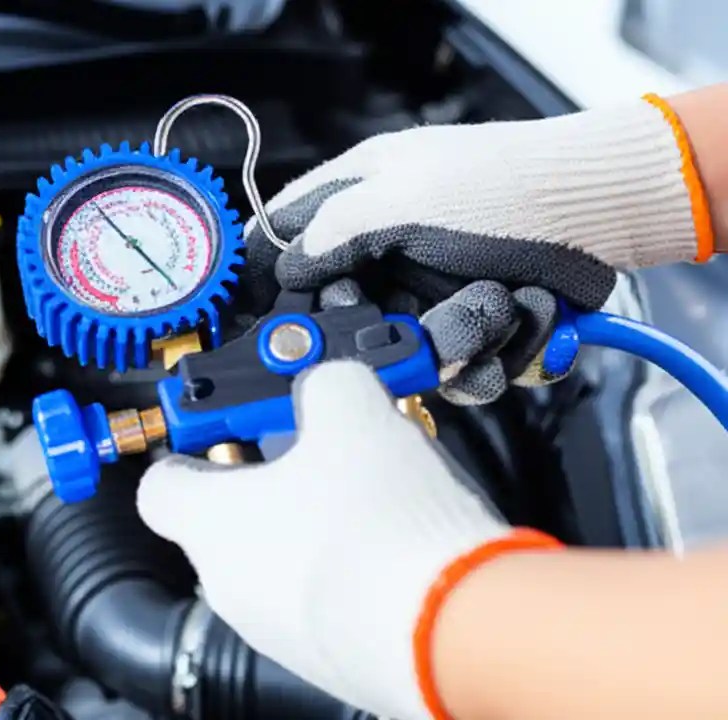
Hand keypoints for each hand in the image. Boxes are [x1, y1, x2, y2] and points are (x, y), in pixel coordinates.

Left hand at [136, 361, 519, 719]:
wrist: (447, 633)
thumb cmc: (376, 525)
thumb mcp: (351, 412)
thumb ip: (326, 384)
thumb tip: (331, 385)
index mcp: (206, 524)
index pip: (160, 486)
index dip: (193, 447)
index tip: (229, 424)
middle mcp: (229, 586)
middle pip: (233, 521)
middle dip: (280, 479)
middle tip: (328, 447)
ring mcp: (279, 632)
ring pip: (286, 563)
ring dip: (323, 527)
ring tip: (383, 494)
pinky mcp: (334, 661)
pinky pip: (333, 602)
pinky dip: (360, 573)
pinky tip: (407, 547)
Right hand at [244, 96, 708, 400]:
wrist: (606, 204)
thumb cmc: (506, 185)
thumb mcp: (402, 197)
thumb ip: (331, 232)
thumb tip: (286, 268)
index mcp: (361, 199)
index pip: (289, 242)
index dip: (281, 286)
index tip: (295, 318)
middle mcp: (393, 249)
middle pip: (353, 320)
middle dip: (391, 333)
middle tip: (420, 324)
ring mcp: (439, 288)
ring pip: (416, 356)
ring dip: (465, 340)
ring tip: (505, 301)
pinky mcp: (485, 324)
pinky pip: (473, 369)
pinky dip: (509, 350)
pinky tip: (533, 310)